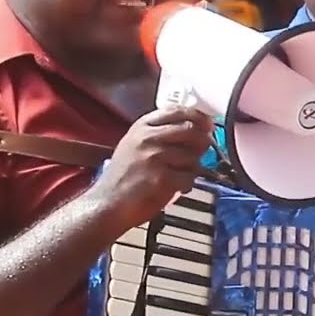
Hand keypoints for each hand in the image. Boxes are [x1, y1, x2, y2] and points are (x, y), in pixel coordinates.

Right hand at [94, 106, 214, 229]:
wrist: (107, 204)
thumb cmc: (124, 177)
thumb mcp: (135, 145)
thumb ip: (161, 133)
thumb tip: (198, 129)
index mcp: (142, 126)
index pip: (177, 111)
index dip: (198, 116)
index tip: (207, 124)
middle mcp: (147, 138)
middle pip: (190, 129)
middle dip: (202, 141)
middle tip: (202, 151)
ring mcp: (154, 157)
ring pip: (193, 156)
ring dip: (192, 168)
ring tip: (178, 175)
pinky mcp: (161, 178)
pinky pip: (189, 177)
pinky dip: (186, 184)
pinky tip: (175, 188)